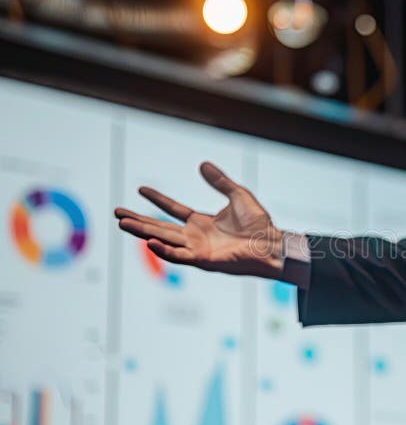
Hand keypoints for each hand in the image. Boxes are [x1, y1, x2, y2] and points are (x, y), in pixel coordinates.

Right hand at [115, 162, 283, 277]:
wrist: (271, 243)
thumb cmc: (259, 224)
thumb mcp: (237, 195)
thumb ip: (220, 182)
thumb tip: (203, 164)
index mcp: (201, 222)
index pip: (173, 209)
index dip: (157, 199)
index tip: (140, 188)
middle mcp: (195, 236)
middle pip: (159, 227)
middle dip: (138, 220)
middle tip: (116, 212)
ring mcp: (197, 249)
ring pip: (162, 240)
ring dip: (142, 232)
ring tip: (122, 223)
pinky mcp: (203, 260)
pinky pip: (178, 256)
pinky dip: (164, 250)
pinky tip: (149, 241)